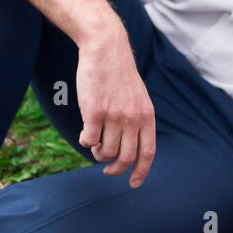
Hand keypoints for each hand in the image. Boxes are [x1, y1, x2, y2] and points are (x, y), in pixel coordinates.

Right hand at [75, 25, 156, 186]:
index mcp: (147, 115)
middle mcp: (133, 118)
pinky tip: (85, 134)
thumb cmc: (119, 75)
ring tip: (95, 144)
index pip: (148, 152)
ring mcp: (114, 115)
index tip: (133, 183)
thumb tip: (127, 148)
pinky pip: (88, 141)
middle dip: (115, 169)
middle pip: (125, 158)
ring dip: (97, 153)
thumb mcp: (138, 97)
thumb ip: (137, 120)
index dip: (141, 171)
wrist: (106, 49)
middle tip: (106, 169)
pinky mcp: (94, 112)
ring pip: (105, 152)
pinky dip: (85, 142)